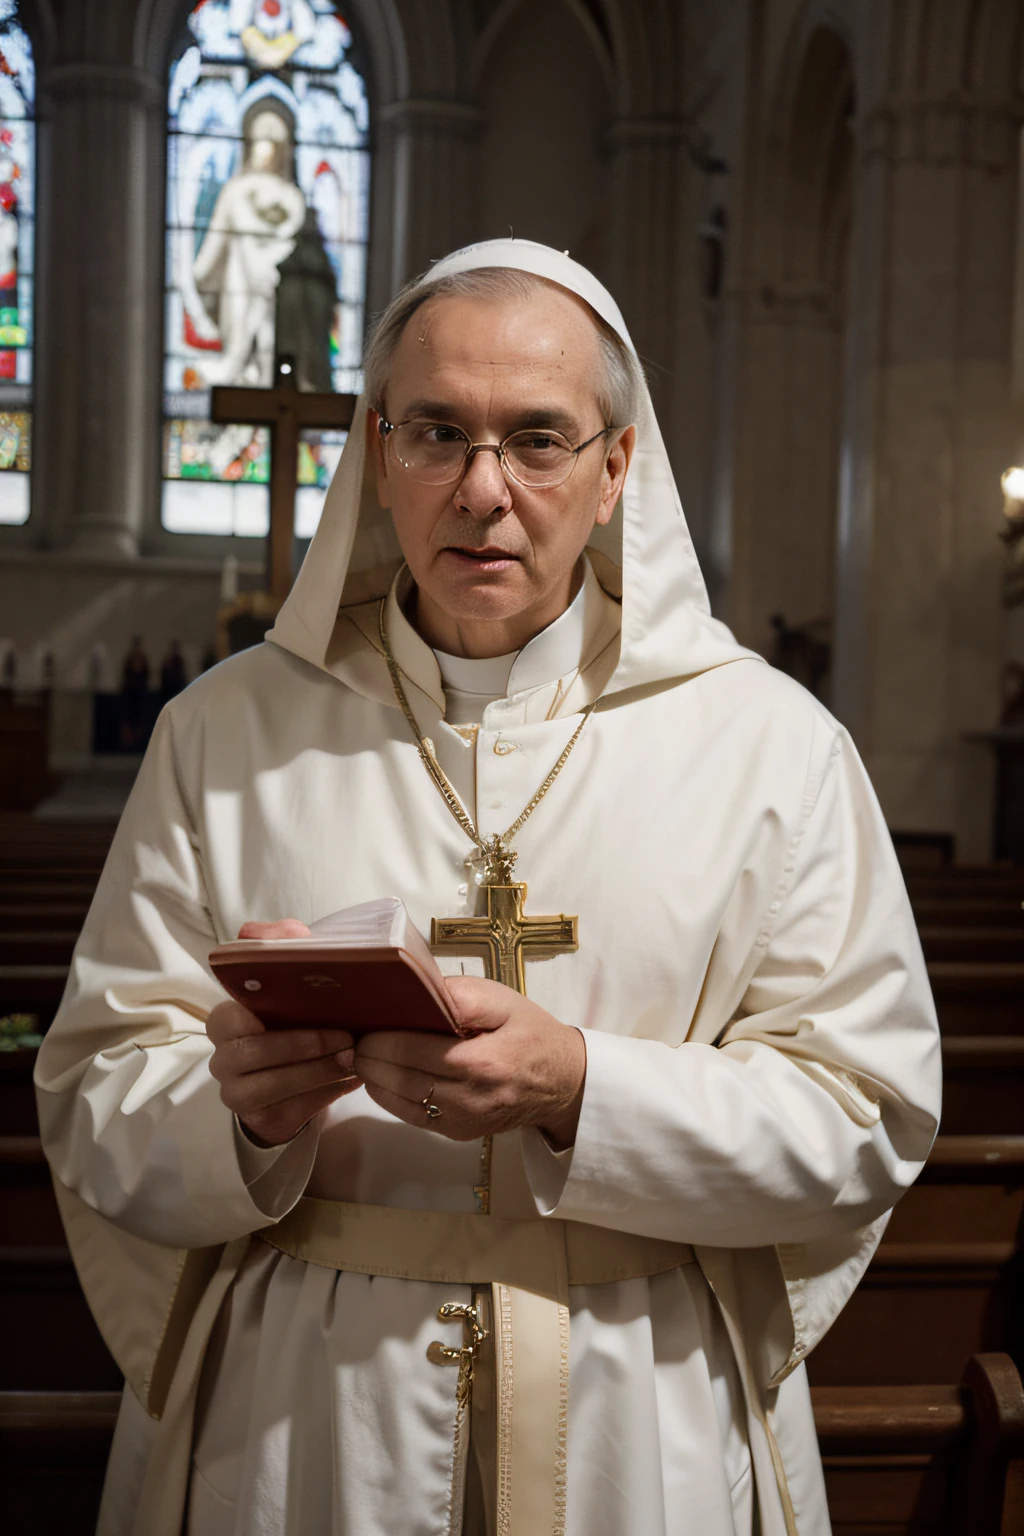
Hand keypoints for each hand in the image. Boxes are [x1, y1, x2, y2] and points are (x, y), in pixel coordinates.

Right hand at [208, 919, 361, 1146]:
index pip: (229, 1017)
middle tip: (347, 1038)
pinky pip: (293, 1110)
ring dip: (318, 1071)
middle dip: (305, 1045)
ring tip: (354, 1059)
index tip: (308, 1008)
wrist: (290, 1076)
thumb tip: (266, 931)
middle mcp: (222, 1059)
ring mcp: (236, 1094)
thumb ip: (281, 945)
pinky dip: (327, 1093)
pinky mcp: (261, 1119)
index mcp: (224, 1021)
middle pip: (255, 1053)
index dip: (269, 1015)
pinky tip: (354, 1079)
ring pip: (273, 1086)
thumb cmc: (289, 1019)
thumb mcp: (290, 980)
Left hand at [354, 975, 586, 1150]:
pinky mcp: (459, 1133)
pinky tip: (382, 1078)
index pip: (413, 1052)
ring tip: (363, 1057)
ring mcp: (463, 1122)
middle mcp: (469, 1099)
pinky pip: (413, 1118)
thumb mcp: (502, 1000)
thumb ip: (459, 996)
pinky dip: (390, 1098)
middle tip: (355, 1040)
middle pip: (402, 1080)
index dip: (381, 1040)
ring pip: (402, 1104)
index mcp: (481, 1062)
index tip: (365, 1027)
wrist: (562, 1082)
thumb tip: (418, 992)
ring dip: (375, 1080)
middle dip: (370, 1060)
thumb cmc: (531, 1034)